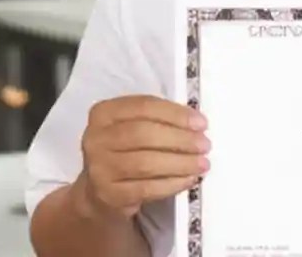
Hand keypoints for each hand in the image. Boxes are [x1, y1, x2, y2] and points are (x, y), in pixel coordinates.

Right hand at [75, 95, 210, 219]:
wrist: (99, 191)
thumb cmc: (125, 151)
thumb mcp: (133, 126)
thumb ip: (158, 119)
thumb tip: (196, 125)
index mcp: (104, 113)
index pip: (144, 106)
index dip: (176, 114)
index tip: (201, 123)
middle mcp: (96, 138)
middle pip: (143, 134)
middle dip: (180, 139)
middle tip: (205, 145)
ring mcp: (100, 168)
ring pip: (146, 163)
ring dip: (180, 163)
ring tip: (202, 163)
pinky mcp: (109, 194)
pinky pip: (146, 188)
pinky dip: (172, 183)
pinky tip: (189, 179)